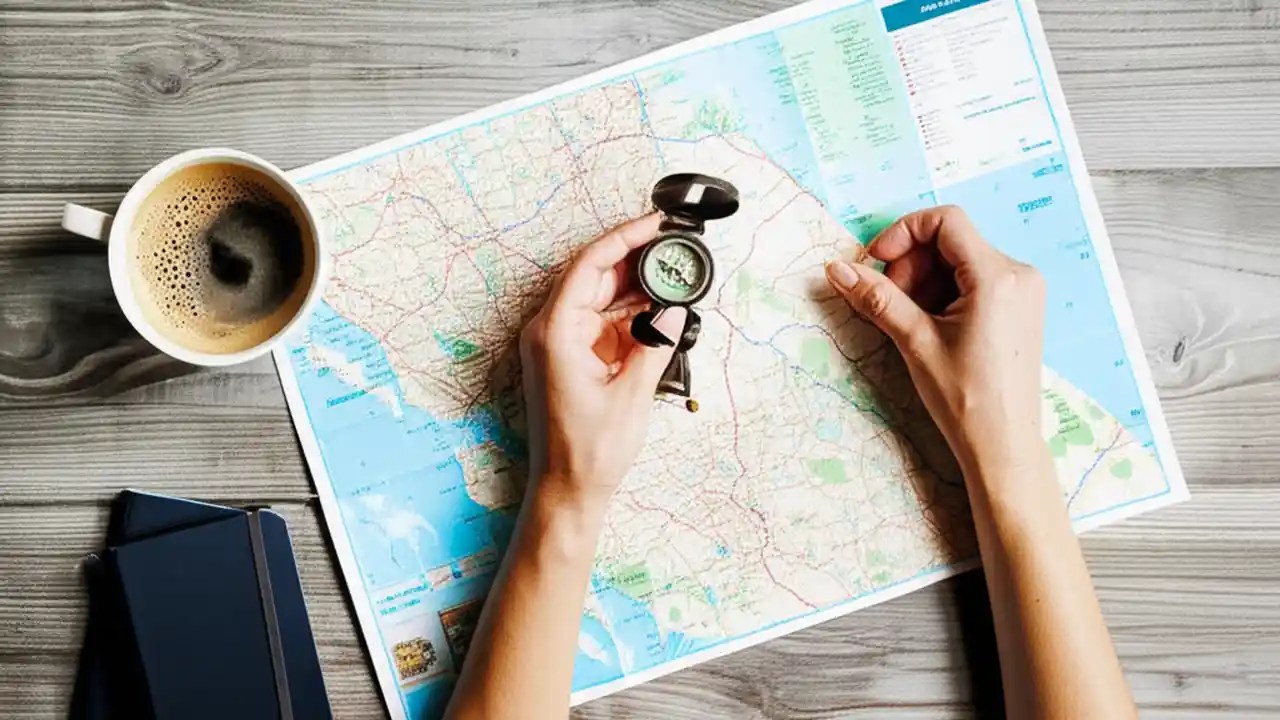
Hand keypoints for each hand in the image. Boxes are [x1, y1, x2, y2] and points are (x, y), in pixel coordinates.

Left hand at [521, 214, 685, 506]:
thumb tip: (674, 309)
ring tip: (676, 274)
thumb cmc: (590, 451)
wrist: (568, 491)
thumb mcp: (633, 394)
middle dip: (637, 259)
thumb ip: (655, 344)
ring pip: (601, 298)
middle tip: (676, 245)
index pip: (590, 265)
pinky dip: (631, 316)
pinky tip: (662, 310)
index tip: (656, 223)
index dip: (625, 238)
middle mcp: (551, 331)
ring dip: (637, 288)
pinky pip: (604, 324)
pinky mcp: (573, 360)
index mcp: (555, 332)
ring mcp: (561, 345)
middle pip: (595, 276)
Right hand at [825, 206, 1046, 476]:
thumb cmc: (964, 398)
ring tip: (909, 320)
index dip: (903, 233)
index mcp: (997, 276)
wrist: (1003, 444)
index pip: (945, 221)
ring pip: (960, 262)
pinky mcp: (1019, 307)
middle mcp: (1018, 274)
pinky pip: (975, 281)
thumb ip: (877, 298)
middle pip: (951, 241)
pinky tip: (930, 326)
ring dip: (925, 280)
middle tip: (889, 301)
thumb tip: (837, 269)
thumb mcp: (915, 341)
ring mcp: (1023, 291)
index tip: (876, 262)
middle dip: (911, 263)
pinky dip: (944, 293)